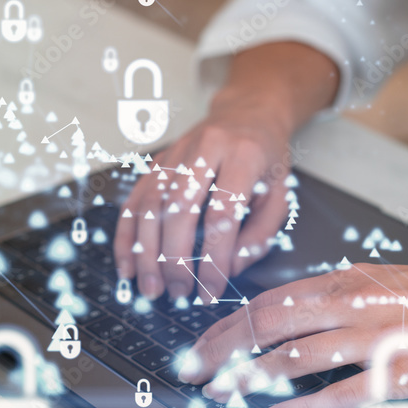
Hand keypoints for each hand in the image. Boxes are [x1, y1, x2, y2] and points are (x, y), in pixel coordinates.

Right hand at [113, 103, 292, 300]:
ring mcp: (176, 153)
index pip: (222, 213)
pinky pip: (134, 200)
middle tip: (178, 293)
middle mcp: (205, 149)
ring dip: (146, 253)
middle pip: (179, 209)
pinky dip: (127, 236)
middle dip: (174, 259)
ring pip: (150, 205)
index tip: (211, 290)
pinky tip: (128, 265)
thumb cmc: (267, 160)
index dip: (214, 257)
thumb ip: (260, 236)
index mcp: (243, 156)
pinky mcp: (157, 161)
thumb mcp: (280, 196)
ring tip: (152, 288)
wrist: (247, 114)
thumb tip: (229, 271)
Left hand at [176, 263, 407, 407]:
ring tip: (223, 394)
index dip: (233, 322)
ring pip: (295, 355)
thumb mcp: (402, 284)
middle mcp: (360, 301)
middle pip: (272, 322)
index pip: (276, 297)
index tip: (206, 340)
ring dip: (250, 377)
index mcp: (357, 278)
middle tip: (195, 370)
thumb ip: (354, 298)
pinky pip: (338, 393)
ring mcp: (380, 336)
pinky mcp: (403, 371)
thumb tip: (309, 320)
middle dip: (224, 347)